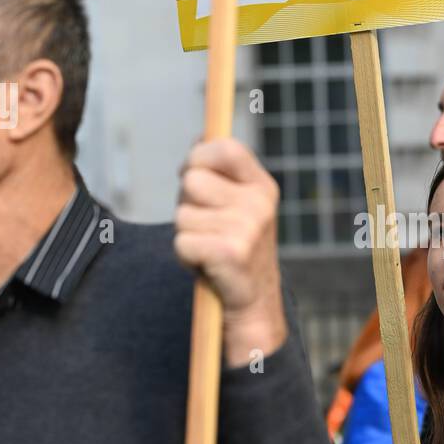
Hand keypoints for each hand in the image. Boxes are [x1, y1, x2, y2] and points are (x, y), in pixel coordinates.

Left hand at [174, 138, 286, 365]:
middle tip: (207, 226)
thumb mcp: (236, 205)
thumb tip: (200, 138)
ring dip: (186, 233)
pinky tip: (206, 265)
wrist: (254, 305)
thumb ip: (219, 174)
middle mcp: (259, 203)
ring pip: (182, 214)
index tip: (195, 175)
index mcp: (262, 186)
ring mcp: (247, 228)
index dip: (199, 157)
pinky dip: (185, 256)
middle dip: (187, 203)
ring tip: (208, 248)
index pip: (224, 147)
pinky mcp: (229, 253)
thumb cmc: (235, 248)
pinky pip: (181, 241)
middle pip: (192, 180)